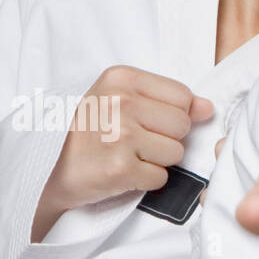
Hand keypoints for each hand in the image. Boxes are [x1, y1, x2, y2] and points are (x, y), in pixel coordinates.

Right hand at [33, 66, 213, 239]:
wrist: (50, 169)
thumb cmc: (88, 132)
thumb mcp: (119, 100)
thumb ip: (166, 99)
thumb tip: (208, 108)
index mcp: (120, 78)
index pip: (182, 96)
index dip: (172, 115)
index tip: (146, 121)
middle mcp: (120, 102)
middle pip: (182, 125)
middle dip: (166, 139)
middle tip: (135, 142)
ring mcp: (120, 135)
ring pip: (176, 153)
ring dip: (157, 161)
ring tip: (128, 156)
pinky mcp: (121, 168)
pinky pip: (161, 178)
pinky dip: (147, 180)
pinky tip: (124, 172)